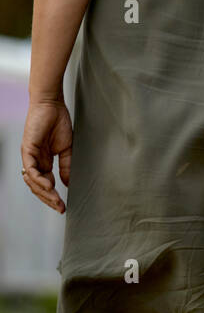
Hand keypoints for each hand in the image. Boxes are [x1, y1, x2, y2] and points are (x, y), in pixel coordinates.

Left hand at [21, 99, 72, 213]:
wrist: (52, 104)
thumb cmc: (58, 122)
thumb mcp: (67, 148)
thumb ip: (66, 166)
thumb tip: (68, 184)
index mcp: (43, 162)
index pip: (45, 184)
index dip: (53, 196)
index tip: (64, 205)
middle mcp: (34, 161)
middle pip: (37, 187)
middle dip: (48, 199)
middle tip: (60, 207)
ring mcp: (29, 156)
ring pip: (32, 182)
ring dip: (44, 193)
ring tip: (56, 199)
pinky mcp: (27, 150)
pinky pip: (30, 170)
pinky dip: (38, 180)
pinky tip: (49, 185)